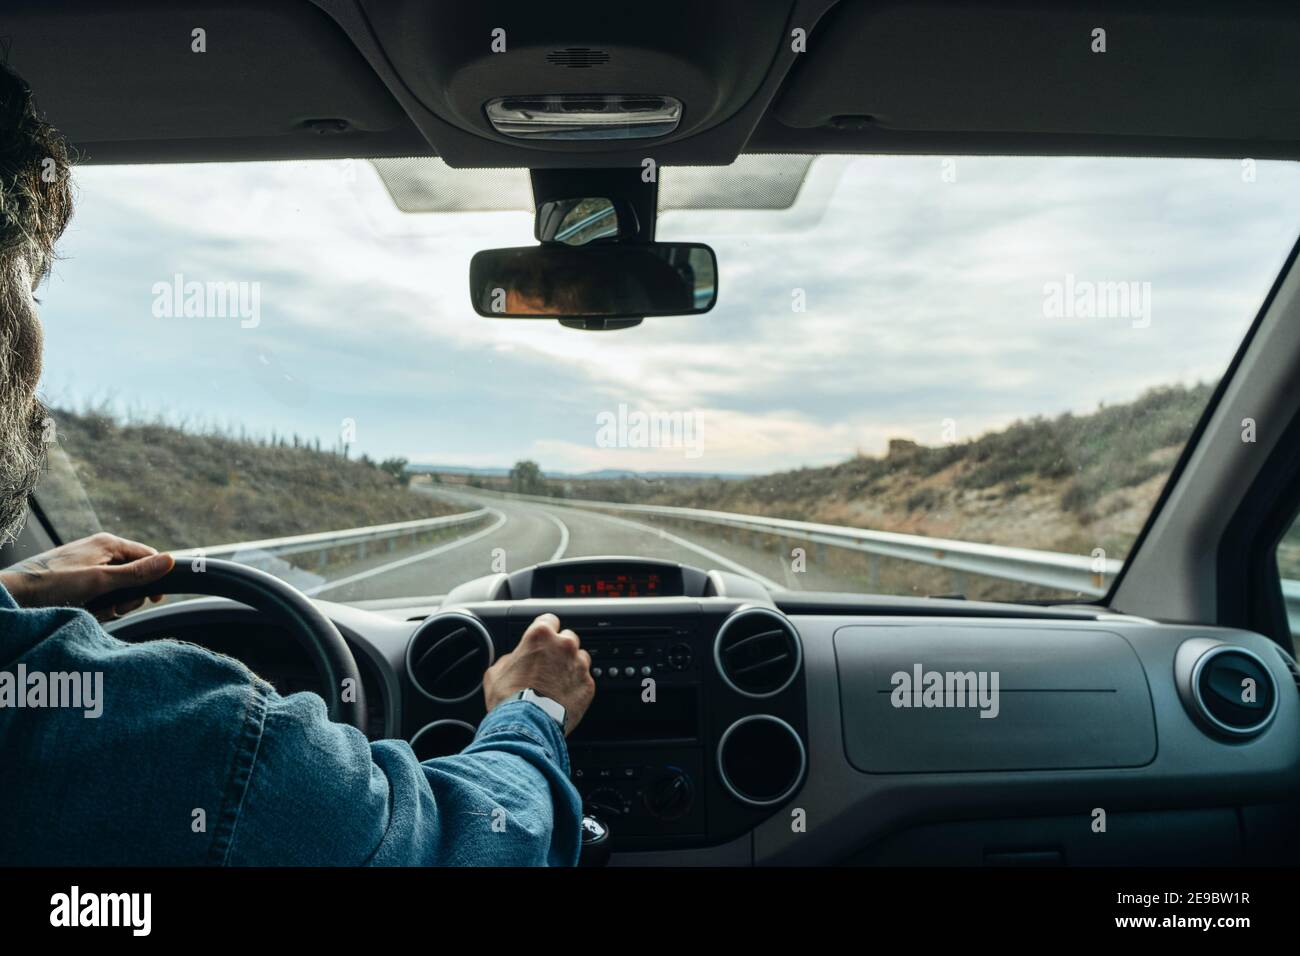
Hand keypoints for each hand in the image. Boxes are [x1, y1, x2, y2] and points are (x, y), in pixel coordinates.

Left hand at [0, 532, 174, 620]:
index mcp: (108, 543)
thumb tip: (170, 561)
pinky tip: (85, 611)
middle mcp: (100, 552)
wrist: (14, 595)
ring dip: (111, 605)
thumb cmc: (52, 583)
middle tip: (114, 608)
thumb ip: (137, 573)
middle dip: (127, 596)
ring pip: (117, 589)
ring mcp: (88, 567)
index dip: (154, 578)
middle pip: (134, 576)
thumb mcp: (100, 580)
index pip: (148, 556)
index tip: (153, 599)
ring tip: (94, 610)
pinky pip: (101, 595)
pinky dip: (97, 607)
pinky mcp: (79, 582)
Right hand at [483, 613, 594, 735]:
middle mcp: (564, 645)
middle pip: (567, 638)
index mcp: (540, 635)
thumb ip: (509, 659)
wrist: (526, 726)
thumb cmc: (509, 699)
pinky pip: (585, 680)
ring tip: (556, 683)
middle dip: (559, 649)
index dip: (545, 631)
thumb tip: (513, 661)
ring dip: (571, 667)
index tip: (543, 639)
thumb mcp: (496, 672)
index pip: (549, 620)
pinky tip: (563, 697)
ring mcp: (579, 665)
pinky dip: (577, 686)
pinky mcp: (588, 685)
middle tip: (547, 665)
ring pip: (580, 658)